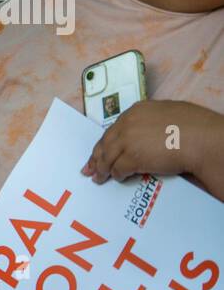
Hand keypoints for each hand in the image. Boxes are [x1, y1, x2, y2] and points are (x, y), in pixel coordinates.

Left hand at [82, 100, 220, 183]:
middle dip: (96, 157)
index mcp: (136, 111)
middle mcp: (127, 124)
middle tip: (88, 168)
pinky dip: (116, 175)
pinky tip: (117, 179)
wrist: (201, 139)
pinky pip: (118, 169)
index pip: (114, 129)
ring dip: (102, 169)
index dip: (107, 141)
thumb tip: (147, 130)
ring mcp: (127, 141)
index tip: (101, 149)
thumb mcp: (168, 113)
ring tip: (98, 178)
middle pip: (105, 142)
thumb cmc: (193, 125)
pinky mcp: (131, 158)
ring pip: (107, 157)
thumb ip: (151, 120)